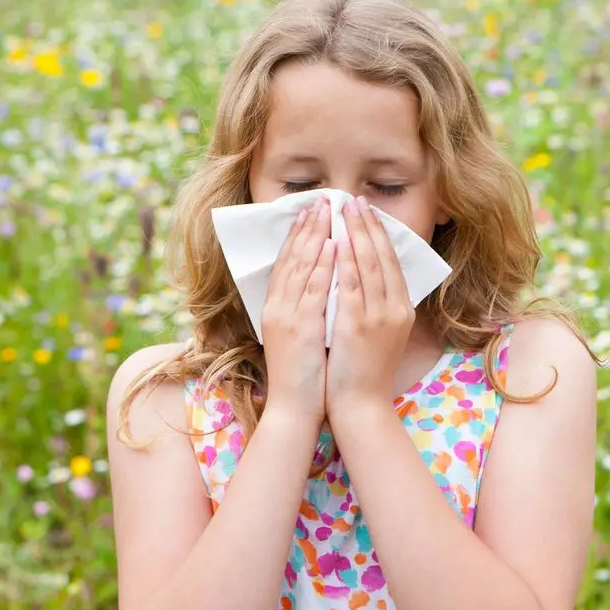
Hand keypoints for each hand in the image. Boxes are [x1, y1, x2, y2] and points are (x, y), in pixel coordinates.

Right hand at [260, 198, 333, 422]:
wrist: (292, 410)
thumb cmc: (302, 377)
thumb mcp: (300, 337)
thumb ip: (306, 311)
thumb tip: (323, 288)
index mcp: (276, 309)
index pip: (287, 263)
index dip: (298, 235)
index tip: (311, 212)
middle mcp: (278, 307)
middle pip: (292, 257)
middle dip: (307, 226)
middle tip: (321, 200)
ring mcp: (287, 316)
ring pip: (301, 266)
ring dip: (315, 235)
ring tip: (328, 210)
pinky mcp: (300, 328)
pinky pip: (314, 289)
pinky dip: (322, 265)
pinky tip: (333, 244)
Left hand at [326, 195, 414, 419]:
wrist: (362, 405)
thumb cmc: (366, 371)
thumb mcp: (382, 333)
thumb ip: (378, 304)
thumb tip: (367, 274)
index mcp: (402, 308)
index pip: (391, 261)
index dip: (378, 233)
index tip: (365, 210)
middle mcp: (395, 308)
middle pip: (382, 257)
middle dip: (367, 225)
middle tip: (354, 200)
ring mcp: (379, 317)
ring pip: (368, 265)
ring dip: (355, 234)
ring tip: (343, 211)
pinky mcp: (358, 325)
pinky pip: (351, 286)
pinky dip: (345, 262)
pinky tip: (336, 243)